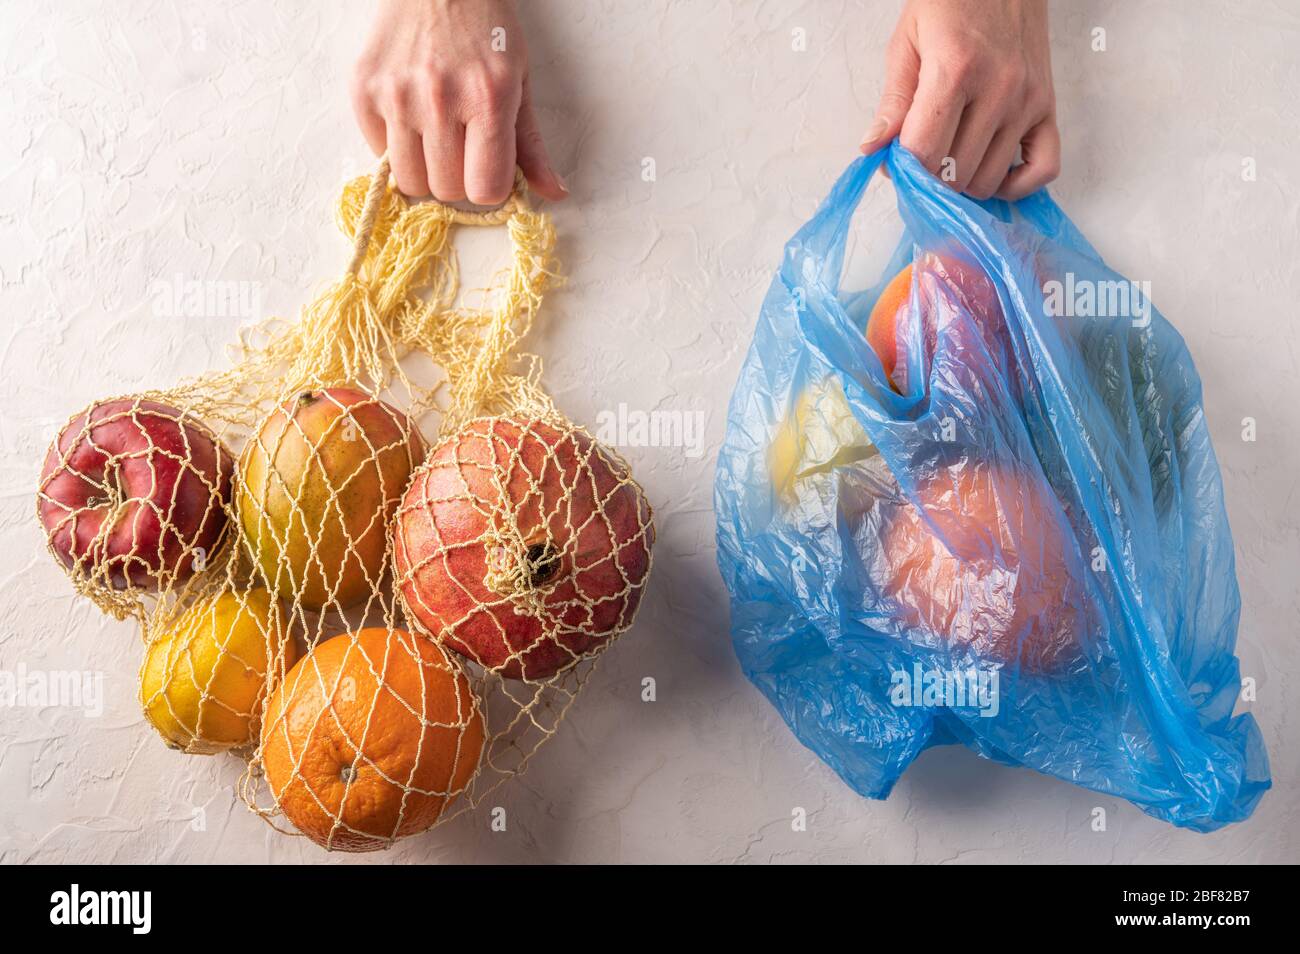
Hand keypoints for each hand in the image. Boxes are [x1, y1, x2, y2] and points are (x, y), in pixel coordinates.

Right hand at [351, 0, 567, 203]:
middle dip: (458, 178)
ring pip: (410, 181)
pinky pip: (378, 155)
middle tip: (461, 145)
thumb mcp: (519, 81)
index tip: (487, 168)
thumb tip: (554, 193)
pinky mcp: (364, 90)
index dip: (489, 187)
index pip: (485, 189)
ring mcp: (397, 94)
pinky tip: (409, 118)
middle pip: (447, 190)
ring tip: (434, 137)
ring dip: (425, 170)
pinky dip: (395, 147)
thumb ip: (531, 145)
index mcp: (488, 98)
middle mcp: (440, 98)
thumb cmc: (484, 30)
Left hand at [860, 0, 1058, 200]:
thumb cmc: (951, 3)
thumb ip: (893, 101)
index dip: (903, 168)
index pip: (924, 152)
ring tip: (949, 158)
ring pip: (988, 180)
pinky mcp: (1048, 107)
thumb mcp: (907, 42)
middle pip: (954, 174)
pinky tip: (991, 172)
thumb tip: (873, 148)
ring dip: (962, 183)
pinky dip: (1016, 185)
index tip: (896, 161)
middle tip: (920, 158)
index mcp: (955, 70)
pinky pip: (1043, 169)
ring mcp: (1028, 101)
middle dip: (929, 178)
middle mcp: (999, 89)